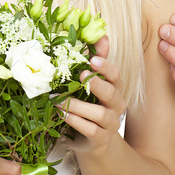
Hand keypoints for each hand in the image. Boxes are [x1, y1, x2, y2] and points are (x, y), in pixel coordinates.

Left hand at [61, 36, 124, 154]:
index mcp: (114, 87)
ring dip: (78, 105)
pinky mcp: (101, 138)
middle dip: (96, 83)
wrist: (93, 139)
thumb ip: (96, 60)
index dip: (106, 67)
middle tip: (80, 75)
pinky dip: (76, 121)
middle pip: (112, 92)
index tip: (93, 59)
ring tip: (58, 100)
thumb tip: (101, 35)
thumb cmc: (89, 104)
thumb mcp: (91, 82)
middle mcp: (116, 104)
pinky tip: (63, 115)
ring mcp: (110, 123)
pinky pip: (91, 130)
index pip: (116, 75)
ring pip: (100, 113)